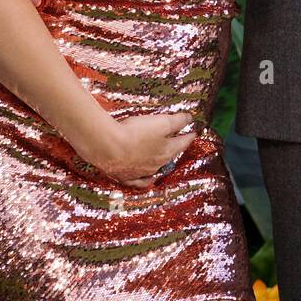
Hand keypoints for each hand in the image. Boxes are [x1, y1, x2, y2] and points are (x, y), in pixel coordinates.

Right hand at [77, 111, 196, 187]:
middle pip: (169, 156)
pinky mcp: (125, 176)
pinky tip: (147, 179)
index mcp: (167, 151)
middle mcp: (156, 165)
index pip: (183, 142)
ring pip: (155, 169)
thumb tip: (190, 119)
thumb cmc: (136, 133)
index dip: (189, 135)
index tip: (193, 131)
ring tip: (164, 158)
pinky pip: (139, 181)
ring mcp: (140, 173)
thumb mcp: (162, 122)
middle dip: (175, 148)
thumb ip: (178, 120)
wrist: (107, 146)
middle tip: (178, 142)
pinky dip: (145, 180)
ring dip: (161, 162)